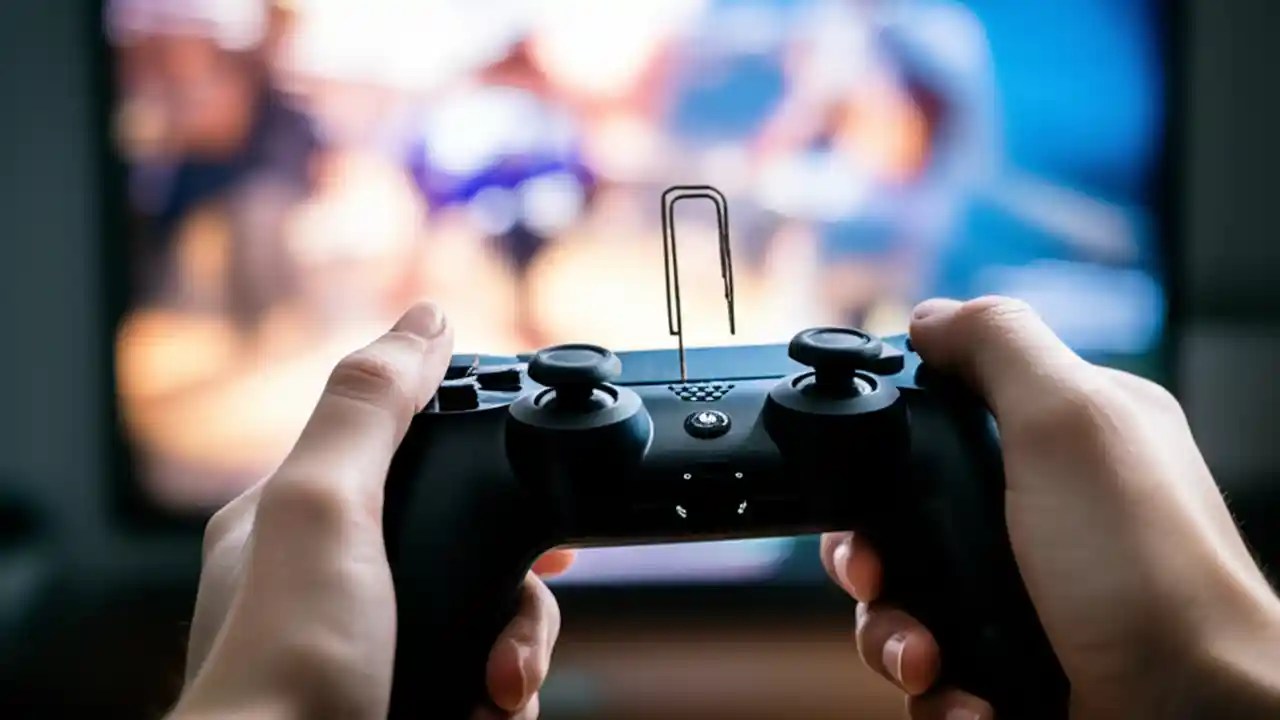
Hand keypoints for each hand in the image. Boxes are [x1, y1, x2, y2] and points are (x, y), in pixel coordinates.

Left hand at [169, 301, 572, 719]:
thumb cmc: (280, 673)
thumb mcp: (324, 510)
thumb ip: (371, 407)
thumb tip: (422, 319)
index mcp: (303, 515)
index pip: (415, 448)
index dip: (485, 460)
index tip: (536, 484)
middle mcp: (342, 577)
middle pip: (474, 543)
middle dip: (517, 586)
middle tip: (525, 610)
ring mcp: (378, 643)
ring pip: (495, 618)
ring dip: (521, 650)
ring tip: (497, 687)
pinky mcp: (414, 694)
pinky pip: (491, 680)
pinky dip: (506, 697)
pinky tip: (488, 710)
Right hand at [822, 296, 1279, 718]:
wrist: (1193, 717)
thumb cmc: (1148, 574)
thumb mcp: (1071, 422)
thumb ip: (999, 346)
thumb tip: (928, 315)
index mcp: (1060, 438)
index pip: (939, 417)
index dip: (887, 451)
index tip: (866, 490)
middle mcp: (1037, 512)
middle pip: (901, 521)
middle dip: (871, 561)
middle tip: (877, 582)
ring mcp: (1024, 592)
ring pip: (904, 601)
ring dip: (894, 637)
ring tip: (927, 662)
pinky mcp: (1011, 662)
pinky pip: (934, 669)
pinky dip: (936, 689)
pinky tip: (965, 701)